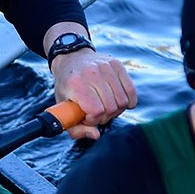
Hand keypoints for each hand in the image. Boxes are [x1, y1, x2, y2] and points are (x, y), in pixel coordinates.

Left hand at [44, 23, 136, 138]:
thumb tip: (96, 135)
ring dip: (115, 110)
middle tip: (95, 112)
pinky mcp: (117, 65)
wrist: (71, 58)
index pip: (96, 111)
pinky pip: (131, 92)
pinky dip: (128, 102)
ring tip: (104, 106)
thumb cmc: (67, 87)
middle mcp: (93, 73)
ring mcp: (106, 67)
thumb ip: (75, 129)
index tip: (86, 116)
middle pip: (110, 107)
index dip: (92, 119)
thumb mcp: (63, 108)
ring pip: (123, 101)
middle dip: (104, 117)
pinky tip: (117, 101)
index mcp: (76, 84)